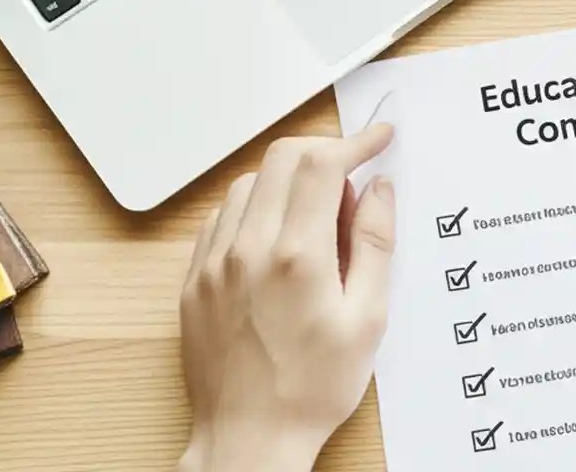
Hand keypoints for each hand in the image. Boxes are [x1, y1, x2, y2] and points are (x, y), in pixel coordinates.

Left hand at [178, 125, 395, 471]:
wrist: (249, 439)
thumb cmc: (312, 388)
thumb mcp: (367, 318)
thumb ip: (375, 243)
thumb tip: (380, 189)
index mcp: (296, 255)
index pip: (323, 162)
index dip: (356, 140)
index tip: (378, 137)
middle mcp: (247, 248)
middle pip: (282, 158)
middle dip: (323, 152)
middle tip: (353, 180)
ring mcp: (213, 263)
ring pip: (249, 184)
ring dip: (288, 182)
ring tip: (319, 223)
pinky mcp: (194, 280)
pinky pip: (222, 219)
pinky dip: (254, 210)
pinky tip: (278, 240)